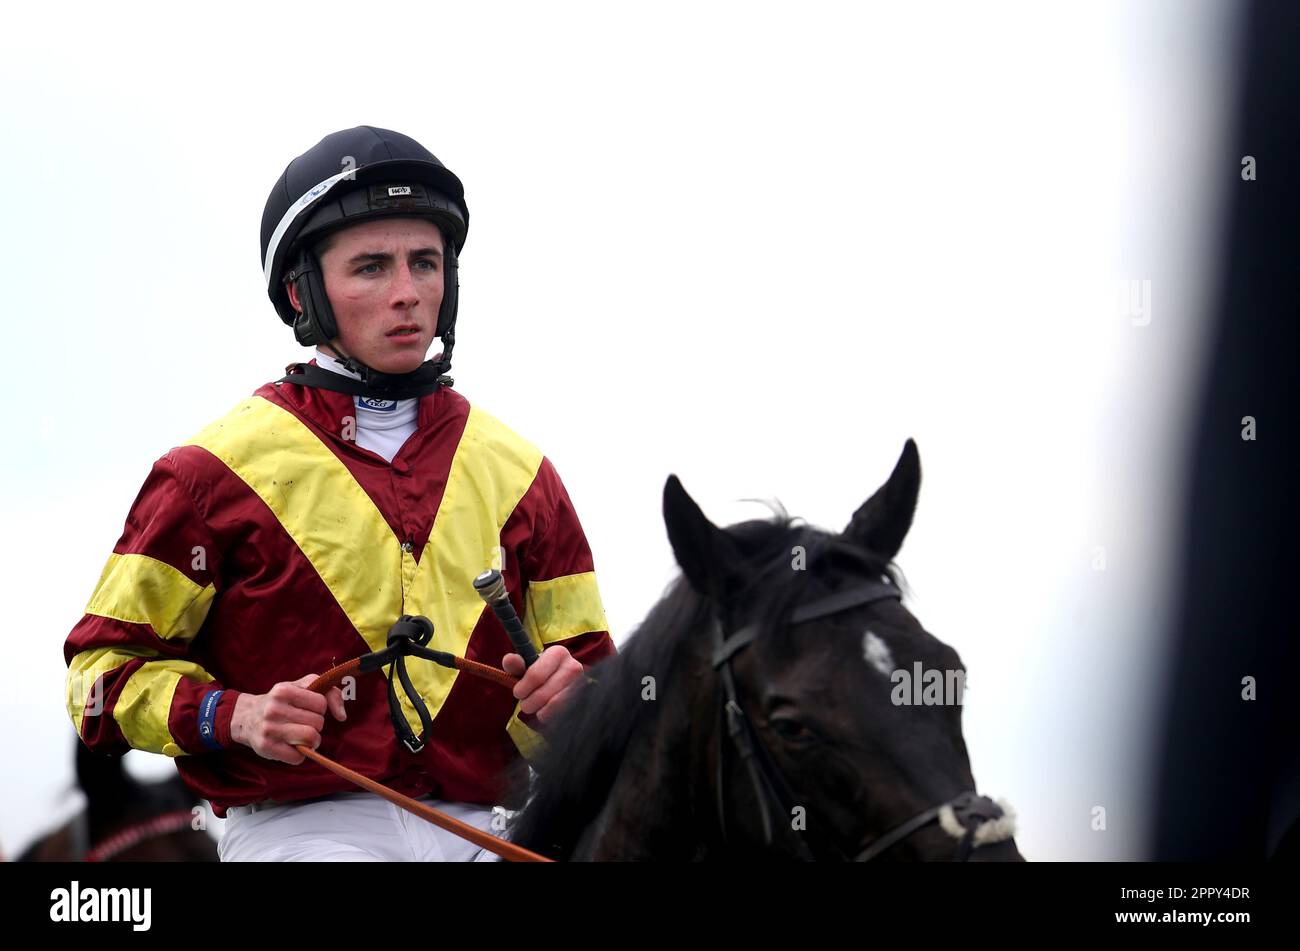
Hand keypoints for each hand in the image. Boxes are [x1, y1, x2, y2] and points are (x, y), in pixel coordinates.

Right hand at [230, 675, 346, 764]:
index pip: (321, 703)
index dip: (319, 709)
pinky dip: (300, 755)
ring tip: (302, 737)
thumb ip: (329, 693)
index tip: (309, 709)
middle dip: (316, 725)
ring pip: (310, 739)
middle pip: (317, 722)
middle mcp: (274, 709)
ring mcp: (269, 729)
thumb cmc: (281, 701)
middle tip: (303, 724)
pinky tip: (291, 746)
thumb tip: (342, 716)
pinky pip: (298, 757)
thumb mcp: (302, 687)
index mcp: (283, 690)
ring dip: (312, 741)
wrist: (247, 717)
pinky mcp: (266, 748)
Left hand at [501, 646, 584, 724]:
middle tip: (525, 703)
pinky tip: (547, 712)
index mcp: (558, 653)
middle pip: (543, 694)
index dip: (522, 688)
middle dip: (528, 703)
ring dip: (538, 711)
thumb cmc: (540, 674)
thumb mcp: (526, 668)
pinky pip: (562, 714)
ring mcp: (582, 685)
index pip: (535, 675)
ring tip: (535, 708)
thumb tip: (509, 660)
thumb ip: (516, 665)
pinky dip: (550, 716)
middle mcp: (574, 666)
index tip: (517, 692)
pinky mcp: (584, 700)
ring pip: (553, 705)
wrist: (562, 684)